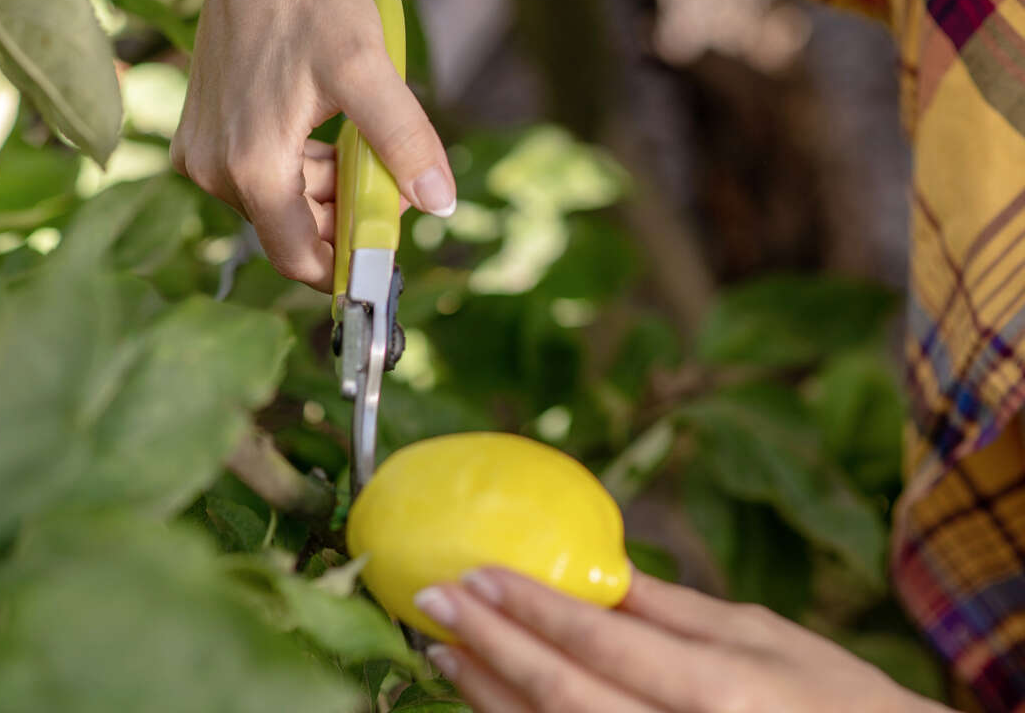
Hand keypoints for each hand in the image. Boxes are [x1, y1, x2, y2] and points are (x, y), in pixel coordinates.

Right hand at [171, 0, 455, 291]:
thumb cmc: (310, 3)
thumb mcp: (368, 70)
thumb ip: (404, 140)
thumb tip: (440, 203)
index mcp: (250, 165)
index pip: (299, 257)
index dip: (347, 265)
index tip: (386, 253)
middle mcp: (215, 171)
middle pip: (294, 229)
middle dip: (344, 212)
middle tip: (386, 174)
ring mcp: (203, 156)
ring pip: (281, 203)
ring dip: (326, 186)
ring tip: (356, 137)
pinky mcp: (203, 139)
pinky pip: (261, 177)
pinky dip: (301, 167)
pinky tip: (324, 129)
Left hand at [413, 568, 952, 712]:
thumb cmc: (835, 700)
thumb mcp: (761, 637)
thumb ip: (671, 609)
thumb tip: (597, 568)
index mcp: (715, 690)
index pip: (598, 641)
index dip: (528, 606)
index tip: (475, 571)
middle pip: (557, 694)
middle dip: (487, 644)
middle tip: (433, 600)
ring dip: (488, 693)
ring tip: (445, 649)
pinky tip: (489, 700)